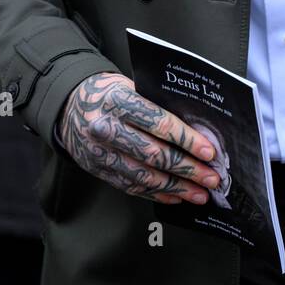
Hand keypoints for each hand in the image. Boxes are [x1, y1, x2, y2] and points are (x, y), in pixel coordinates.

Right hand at [58, 72, 223, 204]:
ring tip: (200, 194)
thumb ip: (160, 106)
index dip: (188, 140)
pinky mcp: (98, 170)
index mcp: (119, 101)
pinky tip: (176, 196)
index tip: (210, 152)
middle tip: (212, 178)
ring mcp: (100, 152)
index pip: (160, 123)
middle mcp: (106, 128)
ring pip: (144, 176)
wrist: (71, 105)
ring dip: (176, 187)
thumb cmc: (112, 94)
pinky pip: (132, 187)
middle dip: (188, 170)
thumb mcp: (133, 87)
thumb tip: (200, 131)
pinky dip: (157, 193)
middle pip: (155, 154)